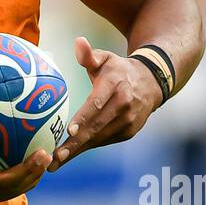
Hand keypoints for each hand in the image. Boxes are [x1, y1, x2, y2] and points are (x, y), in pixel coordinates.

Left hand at [47, 36, 160, 171]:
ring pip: (99, 138)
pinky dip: (88, 148)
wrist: (150, 83)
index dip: (83, 118)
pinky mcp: (129, 132)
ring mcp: (128, 121)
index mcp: (115, 85)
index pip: (97, 103)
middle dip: (75, 143)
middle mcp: (124, 105)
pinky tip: (70, 155)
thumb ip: (90, 55)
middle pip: (96, 126)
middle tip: (55, 155)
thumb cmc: (118, 70)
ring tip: (56, 162)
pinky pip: (105, 141)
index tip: (69, 130)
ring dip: (78, 150)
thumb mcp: (106, 58)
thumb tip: (79, 42)